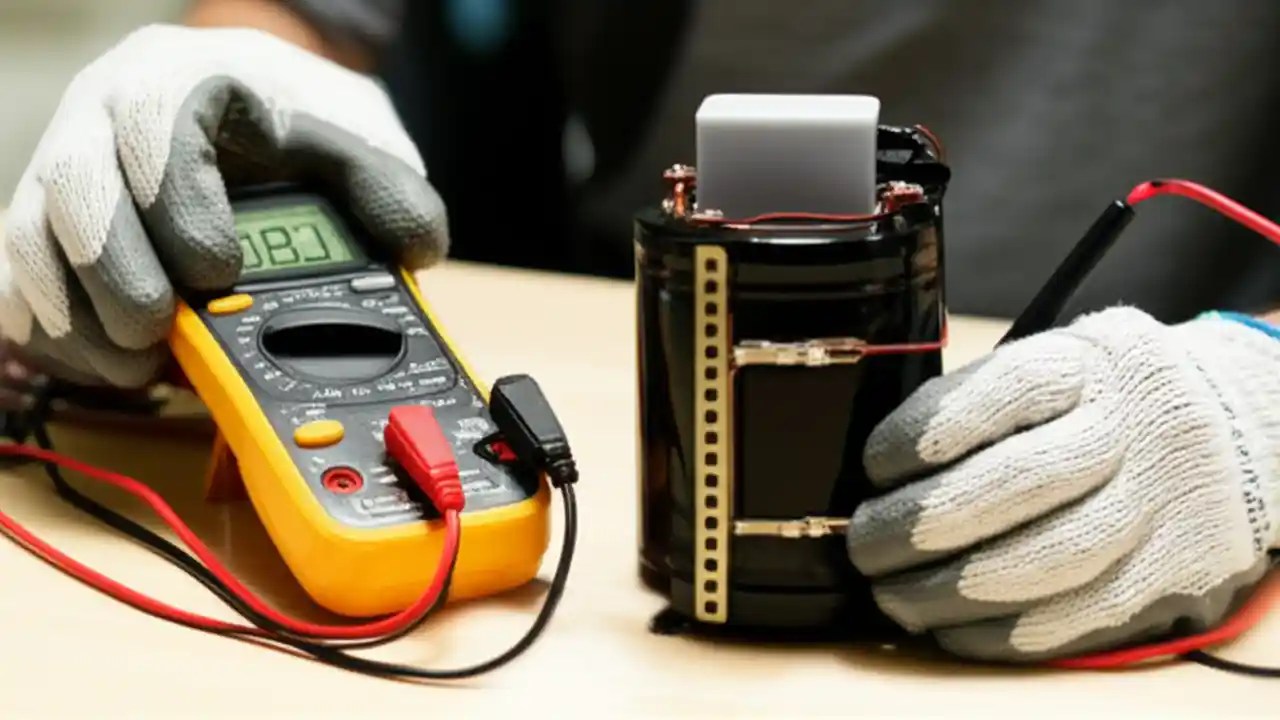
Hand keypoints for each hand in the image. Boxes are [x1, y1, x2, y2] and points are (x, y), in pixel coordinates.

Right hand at [0, 24, 445, 387]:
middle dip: (118, 271)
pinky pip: (18, 286)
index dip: (177, 198)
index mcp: (180, 81)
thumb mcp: (355, 138)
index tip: (219, 267)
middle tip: (165, 329)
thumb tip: (419, 247)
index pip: (153, 119)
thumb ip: (388, 187)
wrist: (242, 116)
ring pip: (31, 241)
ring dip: (82, 317)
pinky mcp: (44, 234)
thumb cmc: (290, 126)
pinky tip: (114, 366)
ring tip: (141, 362)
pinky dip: (59, 337)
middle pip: (74, 185)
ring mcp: (64, 176)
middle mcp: (104, 120)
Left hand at [846, 306, 1279, 661]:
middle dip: (919, 525)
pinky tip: (948, 625)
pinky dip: (997, 632)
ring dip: (948, 591)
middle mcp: (1133, 431)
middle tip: (864, 543)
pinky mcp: (1170, 576)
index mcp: (1089, 365)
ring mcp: (1159, 507)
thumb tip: (884, 472)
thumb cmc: (1103, 399)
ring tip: (892, 595)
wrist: (1233, 428)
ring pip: (1044, 563)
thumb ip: (977, 401)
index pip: (998, 394)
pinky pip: (1074, 619)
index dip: (920, 437)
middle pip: (1018, 484)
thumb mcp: (1050, 360)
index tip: (874, 467)